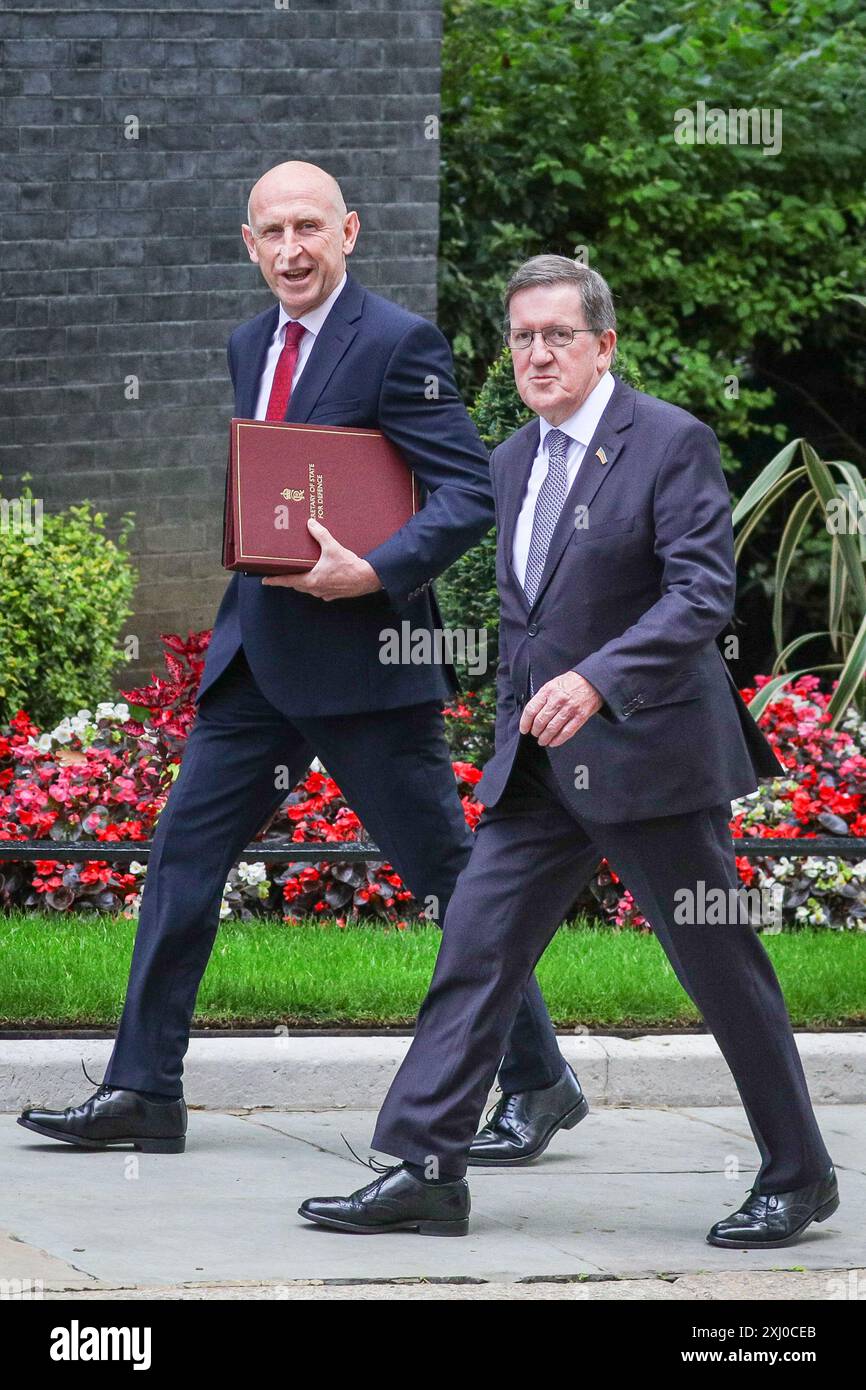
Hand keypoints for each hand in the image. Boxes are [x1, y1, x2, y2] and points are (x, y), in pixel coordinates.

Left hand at [261, 517, 383, 599]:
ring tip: (302, 572)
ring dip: (304, 581)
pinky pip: (320, 591)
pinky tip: (322, 576)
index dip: (275, 581)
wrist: (368, 579)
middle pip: (297, 585)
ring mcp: (325, 594)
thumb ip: (320, 534)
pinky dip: (317, 584)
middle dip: (290, 579)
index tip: (265, 581)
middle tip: (283, 573)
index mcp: (311, 580)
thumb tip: (310, 523)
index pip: (288, 581)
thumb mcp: (333, 547)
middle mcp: (316, 589)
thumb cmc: (350, 566)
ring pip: (308, 588)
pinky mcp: (334, 595)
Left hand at [519, 671, 602, 746]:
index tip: (524, 729)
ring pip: (552, 729)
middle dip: (535, 731)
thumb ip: (543, 697)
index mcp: (548, 690)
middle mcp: (558, 700)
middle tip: (535, 734)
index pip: (531, 710)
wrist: (593, 681)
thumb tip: (532, 714)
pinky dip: (558, 740)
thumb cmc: (572, 682)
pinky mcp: (580, 717)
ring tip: (542, 741)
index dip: (525, 722)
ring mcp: (570, 709)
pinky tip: (553, 742)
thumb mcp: (553, 684)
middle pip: (540, 721)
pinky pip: (566, 732)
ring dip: (545, 738)